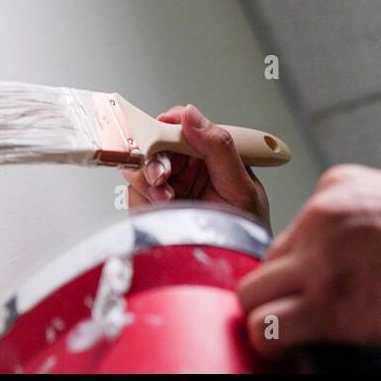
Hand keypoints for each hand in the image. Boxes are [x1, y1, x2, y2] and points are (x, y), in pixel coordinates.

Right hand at [122, 104, 269, 228]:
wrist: (233, 265)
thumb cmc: (246, 228)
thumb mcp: (240, 185)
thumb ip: (219, 147)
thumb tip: (193, 114)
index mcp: (211, 154)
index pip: (185, 127)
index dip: (170, 124)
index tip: (163, 129)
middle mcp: (188, 167)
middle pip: (156, 144)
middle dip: (155, 158)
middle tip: (163, 175)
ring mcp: (169, 186)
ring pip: (141, 167)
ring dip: (149, 181)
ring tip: (169, 199)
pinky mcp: (152, 207)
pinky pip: (134, 193)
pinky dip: (143, 199)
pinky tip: (163, 209)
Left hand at [236, 165, 380, 355]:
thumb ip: (361, 221)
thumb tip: (347, 257)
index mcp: (338, 186)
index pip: (294, 230)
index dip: (302, 266)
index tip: (316, 287)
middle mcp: (320, 215)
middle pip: (270, 261)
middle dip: (284, 291)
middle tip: (304, 316)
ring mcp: (319, 260)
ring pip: (254, 295)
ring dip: (270, 318)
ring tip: (295, 338)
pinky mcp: (326, 304)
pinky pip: (266, 328)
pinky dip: (272, 345)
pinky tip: (293, 351)